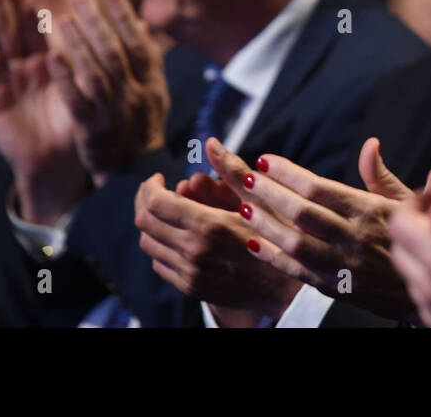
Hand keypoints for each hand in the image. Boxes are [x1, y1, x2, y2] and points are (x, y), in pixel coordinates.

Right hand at [0, 0, 87, 225]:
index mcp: (45, 62)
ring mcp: (3, 84)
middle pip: (8, 30)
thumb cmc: (76, 125)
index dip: (22, 4)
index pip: (32, 27)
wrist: (60, 163)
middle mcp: (21, 69)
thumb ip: (97, 58)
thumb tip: (133, 24)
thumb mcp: (89, 88)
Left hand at [51, 0, 169, 186]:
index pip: (140, 44)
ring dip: (80, 44)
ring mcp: (113, 113)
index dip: (125, 19)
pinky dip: (66, 78)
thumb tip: (141, 24)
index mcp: (152, 84)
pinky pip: (78, 101)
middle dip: (98, 23)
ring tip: (62, 18)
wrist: (133, 175)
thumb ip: (148, 61)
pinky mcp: (91, 130)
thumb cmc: (141, 128)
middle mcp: (135, 96)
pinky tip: (51, 57)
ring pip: (97, 73)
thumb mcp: (154, 94)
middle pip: (116, 53)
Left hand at [135, 170, 301, 321]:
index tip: (161, 178)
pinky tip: (180, 237)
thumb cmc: (277, 236)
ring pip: (148, 244)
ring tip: (170, 212)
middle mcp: (193, 251)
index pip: (156, 203)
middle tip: (158, 190)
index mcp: (208, 225)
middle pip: (145, 222)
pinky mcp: (190, 287)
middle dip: (145, 200)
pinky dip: (162, 246)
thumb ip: (231, 170)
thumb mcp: (260, 199)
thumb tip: (211, 144)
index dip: (151, 186)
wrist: (285, 287)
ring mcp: (189, 273)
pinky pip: (159, 264)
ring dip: (153, 224)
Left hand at [206, 136, 430, 319]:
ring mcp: (343, 267)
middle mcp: (354, 238)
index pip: (319, 188)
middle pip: (301, 212)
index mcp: (370, 212)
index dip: (288, 172)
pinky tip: (254, 243)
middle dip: (269, 192)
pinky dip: (273, 257)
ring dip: (264, 223)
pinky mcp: (336, 290)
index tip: (267, 160)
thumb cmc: (417, 241)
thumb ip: (382, 175)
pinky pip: (297, 272)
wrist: (428, 291)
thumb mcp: (409, 203)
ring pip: (293, 243)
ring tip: (242, 205)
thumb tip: (370, 145)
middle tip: (245, 177)